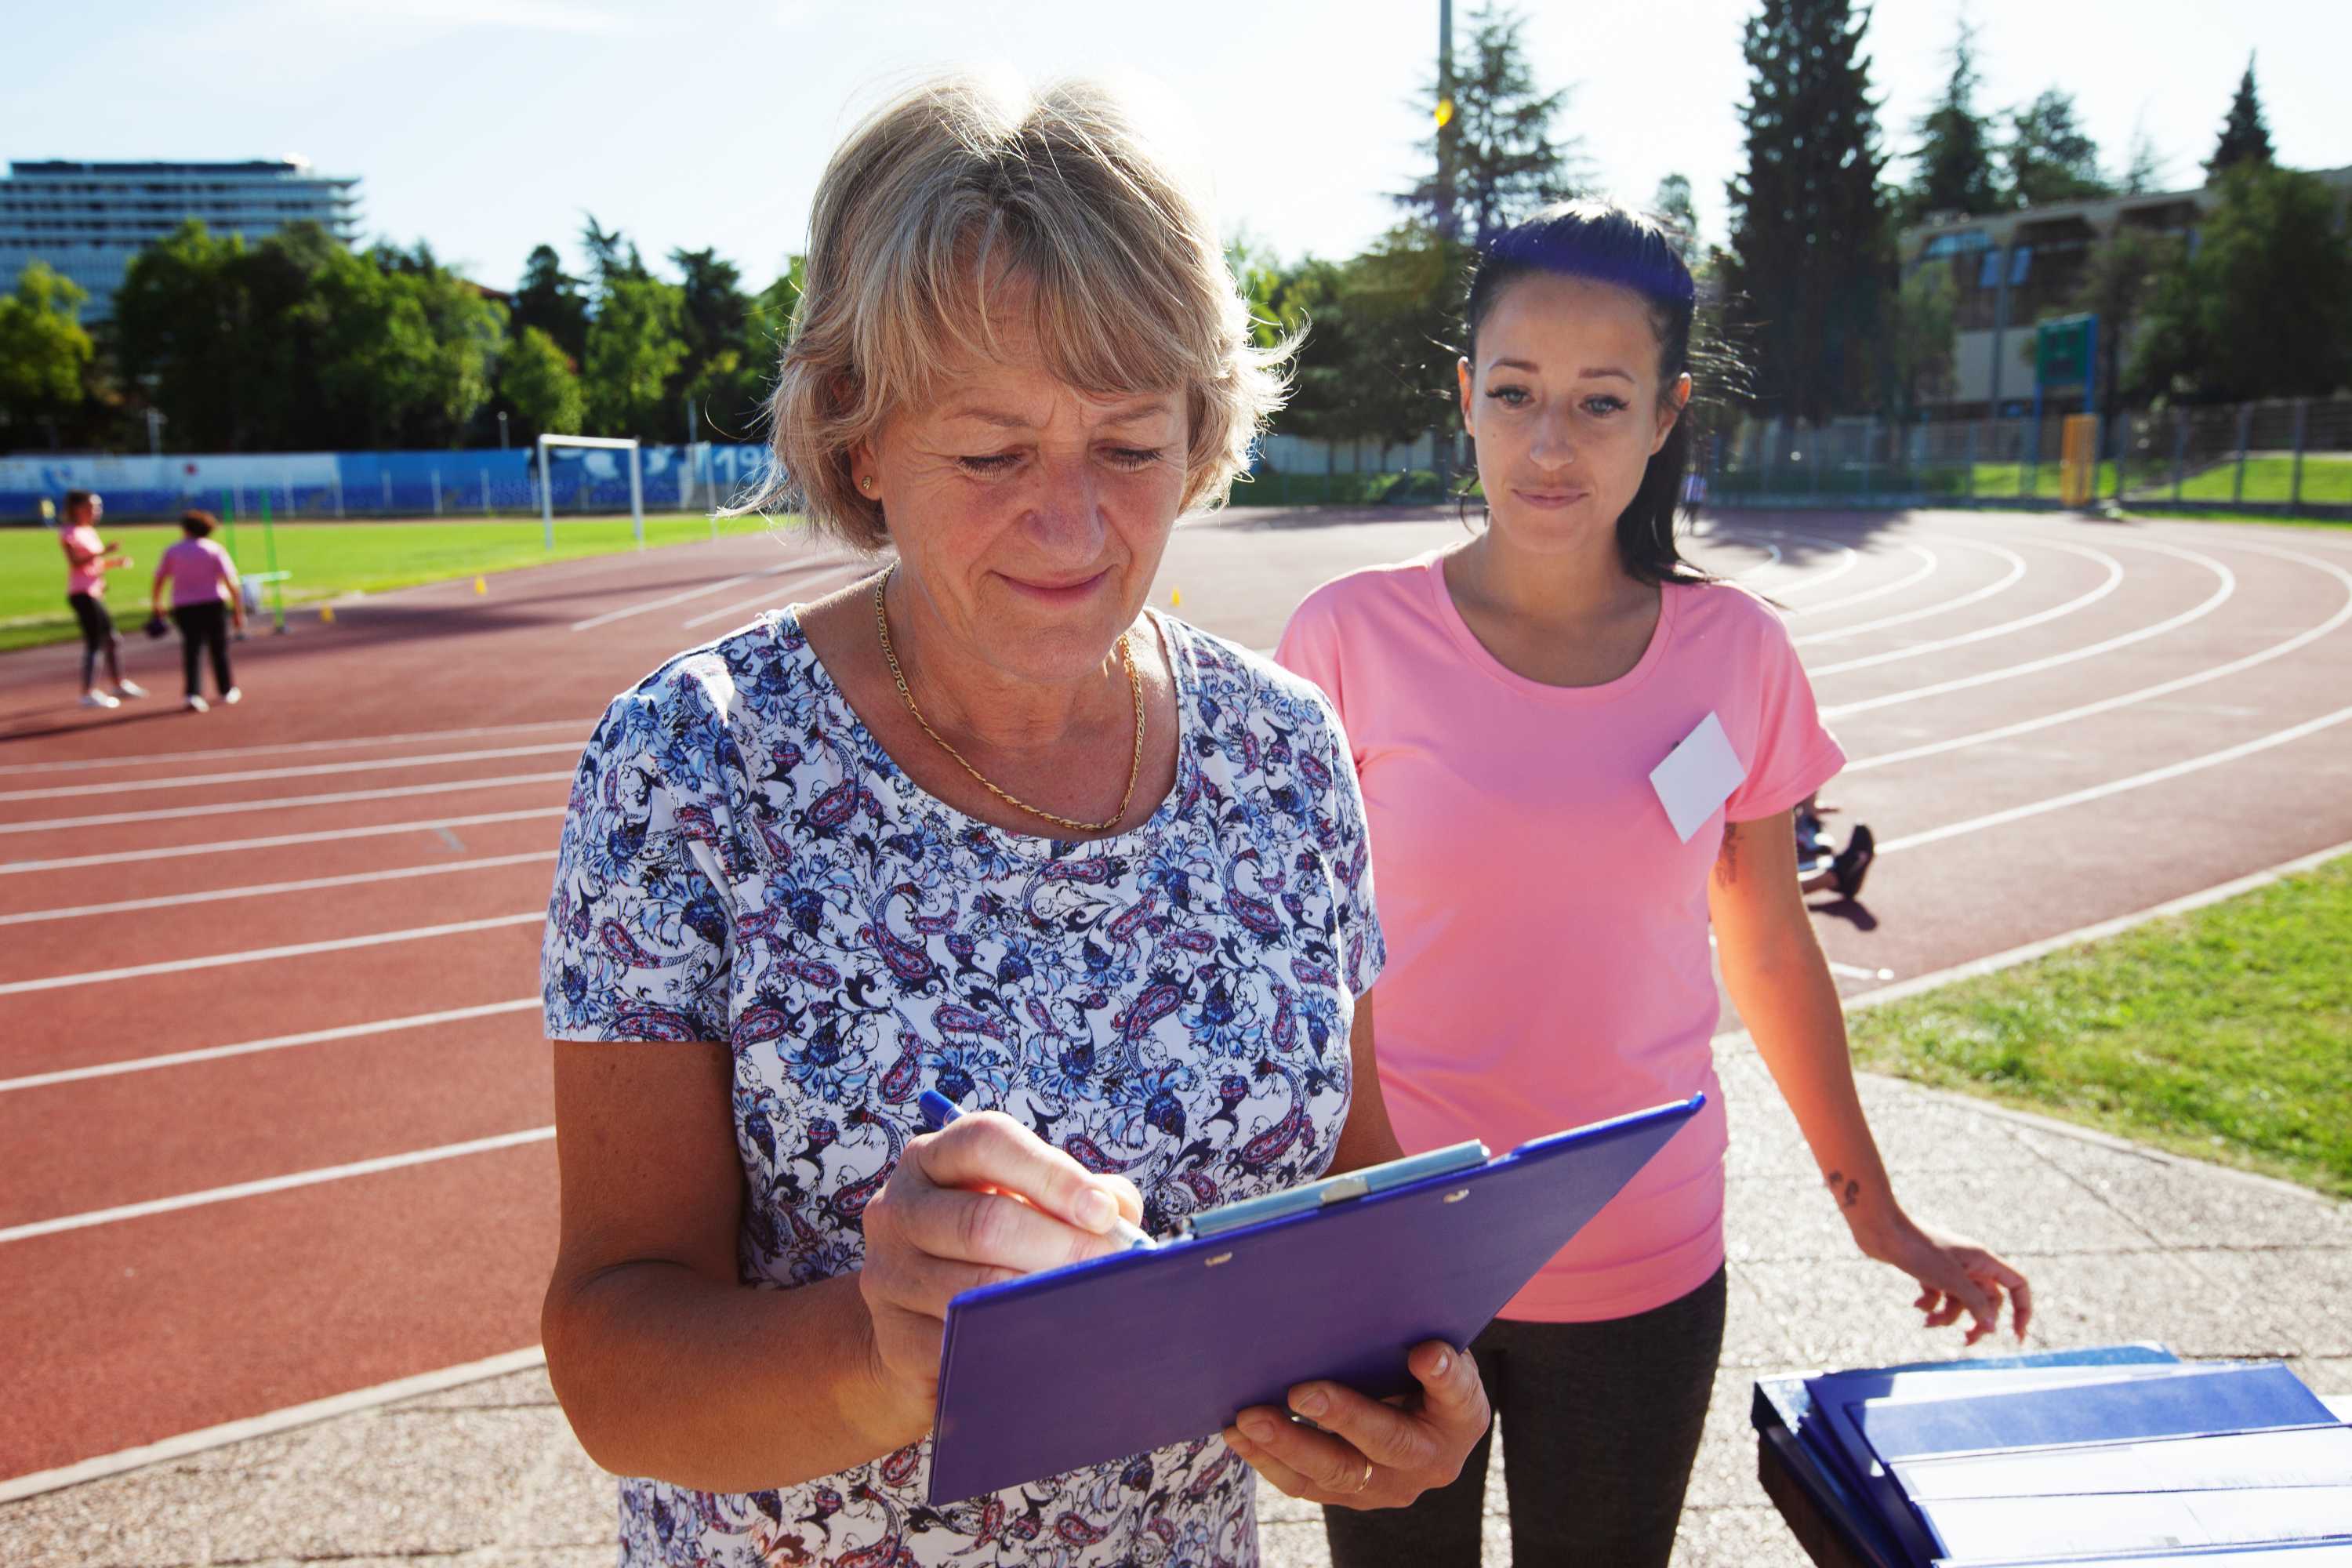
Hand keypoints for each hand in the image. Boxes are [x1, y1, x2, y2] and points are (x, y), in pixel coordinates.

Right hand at [856, 1111, 1142, 1417]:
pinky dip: (1012, 1344)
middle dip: (1061, 1247)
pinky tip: (1050, 1347)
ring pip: (974, 1286)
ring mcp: (888, 1274)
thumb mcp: (1031, 1206)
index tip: (1102, 1211)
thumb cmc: (992, 1253)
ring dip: (1041, 1298)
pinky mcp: (893, 1338)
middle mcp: (899, 1207)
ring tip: (1092, 1306)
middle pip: (983, 1221)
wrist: (917, 1333)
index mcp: (933, 1159)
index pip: (986, 1142)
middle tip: (1113, 1269)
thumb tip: (1120, 1215)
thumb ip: (1081, 1196)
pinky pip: (961, 1343)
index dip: (1050, 1174)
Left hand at [1221, 1339, 1488, 1509]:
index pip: (1457, 1392)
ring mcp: (1388, 1486)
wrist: (1421, 1424)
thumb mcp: (1433, 1347)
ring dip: (1289, 1444)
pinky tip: (1240, 1434)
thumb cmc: (1421, 1371)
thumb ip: (1418, 1336)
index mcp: (1461, 1414)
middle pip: (1386, 1442)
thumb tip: (1381, 1309)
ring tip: (1250, 1418)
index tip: (1424, 1354)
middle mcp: (1431, 1459)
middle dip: (1342, 1416)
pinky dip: (1270, 1460)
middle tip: (1301, 1390)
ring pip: (1337, 1473)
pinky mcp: (1351, 1496)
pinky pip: (1306, 1485)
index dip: (1442, 1375)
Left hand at [1857, 1212, 2033, 1345]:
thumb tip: (1992, 1328)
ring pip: (1960, 1302)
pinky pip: (1940, 1296)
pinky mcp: (1929, 1272)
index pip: (2016, 1285)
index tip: (2016, 1336)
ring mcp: (1949, 1268)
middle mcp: (1971, 1264)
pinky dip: (1931, 1305)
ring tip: (1928, 1322)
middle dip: (1977, 1322)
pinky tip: (1917, 1305)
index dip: (2022, 1310)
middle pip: (1987, 1301)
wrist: (1882, 1231)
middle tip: (1966, 1341)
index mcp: (1983, 1260)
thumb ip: (1975, 1304)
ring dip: (1947, 1316)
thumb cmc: (1919, 1250)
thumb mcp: (1952, 1281)